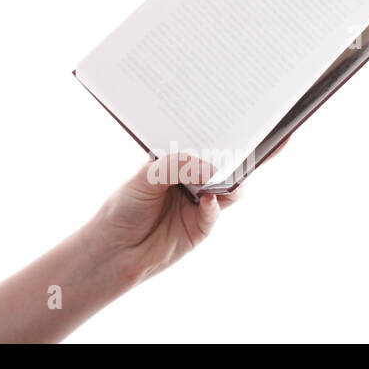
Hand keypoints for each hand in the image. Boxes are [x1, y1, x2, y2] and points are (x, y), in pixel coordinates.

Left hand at [88, 138, 288, 291]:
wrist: (115, 251)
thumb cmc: (123, 207)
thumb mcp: (144, 179)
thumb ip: (176, 168)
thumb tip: (210, 167)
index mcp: (174, 161)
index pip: (199, 142)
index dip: (215, 131)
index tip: (233, 116)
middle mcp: (189, 179)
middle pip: (219, 164)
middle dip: (236, 153)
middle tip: (254, 137)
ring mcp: (198, 202)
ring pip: (226, 188)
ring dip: (233, 180)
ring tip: (235, 170)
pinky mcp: (201, 226)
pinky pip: (214, 212)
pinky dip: (214, 205)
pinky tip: (208, 200)